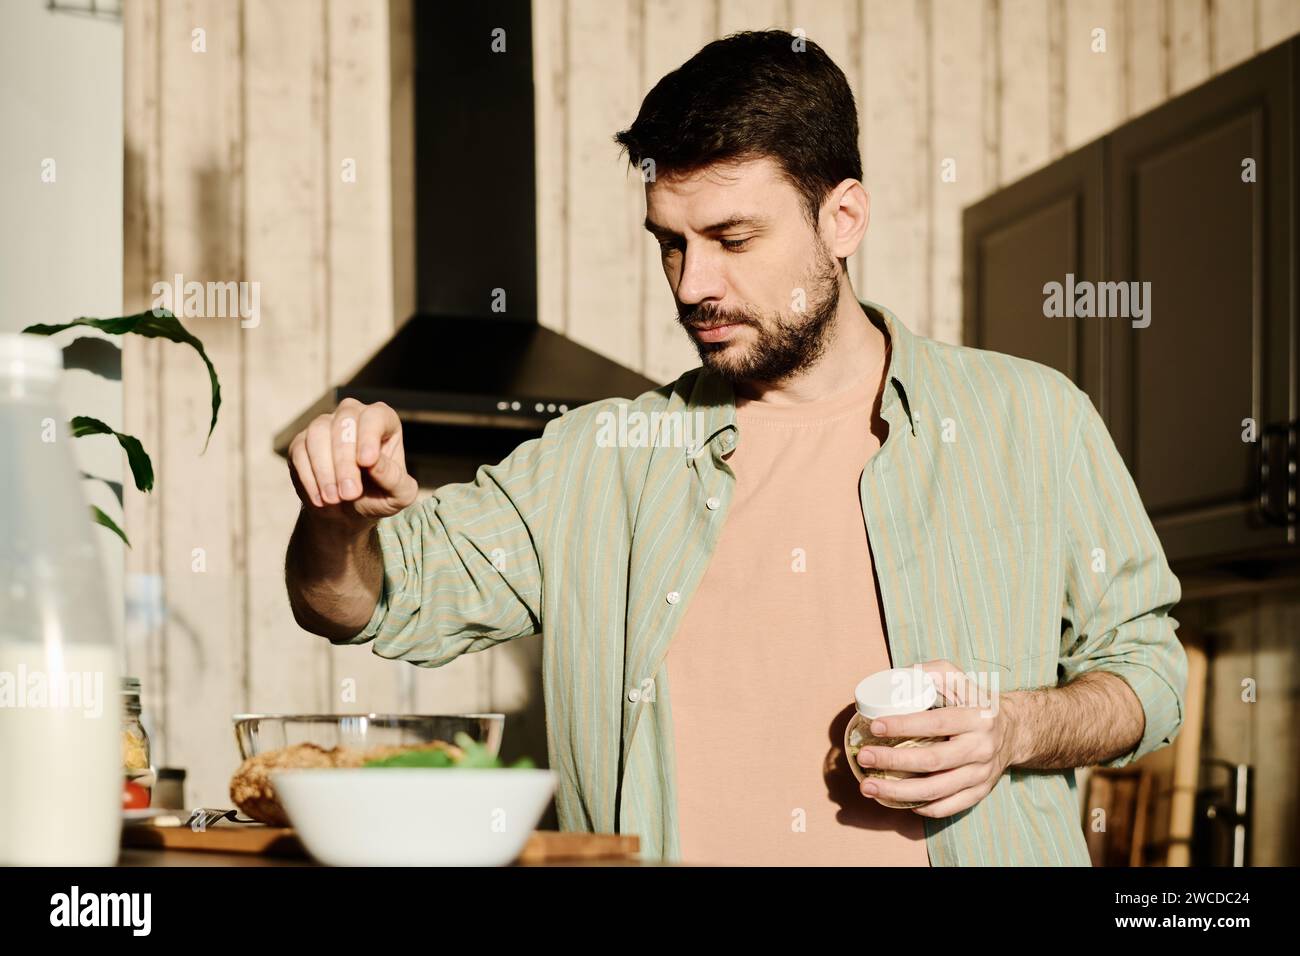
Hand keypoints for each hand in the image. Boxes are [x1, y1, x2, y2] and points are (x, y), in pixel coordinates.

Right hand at [287, 398, 417, 524]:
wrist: (349, 509)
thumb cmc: (380, 496)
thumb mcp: (398, 495)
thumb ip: (394, 479)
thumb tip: (374, 463)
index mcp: (383, 421)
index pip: (375, 416)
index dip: (369, 436)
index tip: (367, 462)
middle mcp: (353, 415)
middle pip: (344, 422)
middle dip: (345, 461)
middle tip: (350, 493)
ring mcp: (325, 425)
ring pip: (318, 433)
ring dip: (325, 469)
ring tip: (334, 499)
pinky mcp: (302, 442)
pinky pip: (299, 451)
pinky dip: (309, 477)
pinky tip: (320, 499)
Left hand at [855, 659, 1019, 817]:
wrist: (1013, 730)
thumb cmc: (974, 702)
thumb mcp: (959, 679)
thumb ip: (931, 672)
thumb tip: (896, 677)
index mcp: (977, 717)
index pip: (937, 723)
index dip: (904, 726)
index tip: (875, 725)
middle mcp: (982, 748)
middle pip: (933, 760)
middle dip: (894, 761)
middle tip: (864, 756)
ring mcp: (982, 774)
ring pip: (938, 790)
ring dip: (899, 792)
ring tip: (869, 786)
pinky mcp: (980, 792)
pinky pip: (949, 806)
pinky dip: (923, 807)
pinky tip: (898, 800)